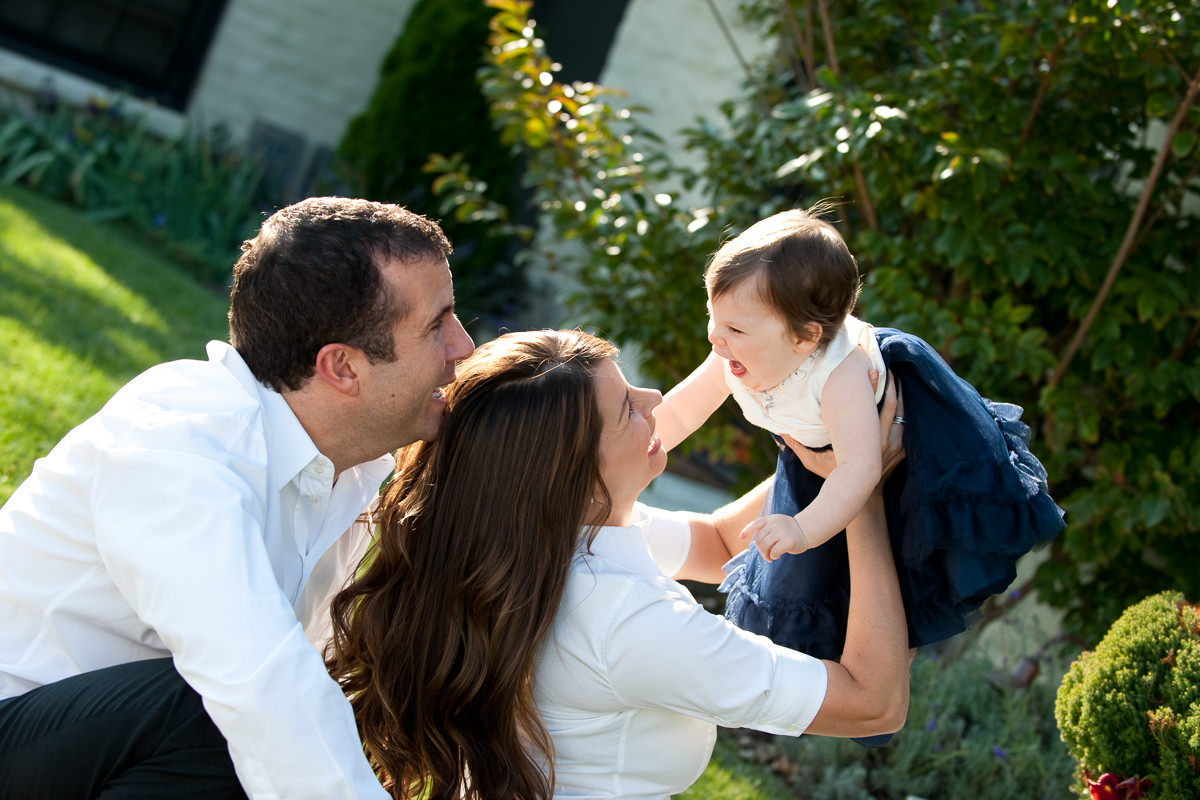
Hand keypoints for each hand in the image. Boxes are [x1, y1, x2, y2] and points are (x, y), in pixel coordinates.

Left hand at [740, 513, 808, 561]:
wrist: (807, 531)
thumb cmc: (790, 531)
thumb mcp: (777, 525)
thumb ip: (767, 530)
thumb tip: (756, 544)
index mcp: (772, 519)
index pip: (756, 523)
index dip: (747, 530)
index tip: (741, 538)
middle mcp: (776, 523)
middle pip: (759, 539)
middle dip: (760, 549)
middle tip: (765, 555)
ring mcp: (782, 531)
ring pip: (765, 545)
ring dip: (765, 554)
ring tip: (769, 558)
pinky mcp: (789, 541)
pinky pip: (774, 551)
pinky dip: (773, 556)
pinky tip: (776, 556)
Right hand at [781, 370, 905, 482]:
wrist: (860, 494)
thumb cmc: (834, 476)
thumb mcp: (814, 462)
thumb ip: (799, 447)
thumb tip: (781, 431)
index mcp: (866, 442)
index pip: (874, 408)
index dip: (874, 386)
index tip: (872, 370)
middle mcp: (884, 442)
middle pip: (893, 404)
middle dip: (891, 384)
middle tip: (887, 367)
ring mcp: (896, 446)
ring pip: (902, 413)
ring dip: (899, 394)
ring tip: (894, 377)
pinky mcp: (902, 450)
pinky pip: (904, 425)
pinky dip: (901, 410)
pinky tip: (898, 397)